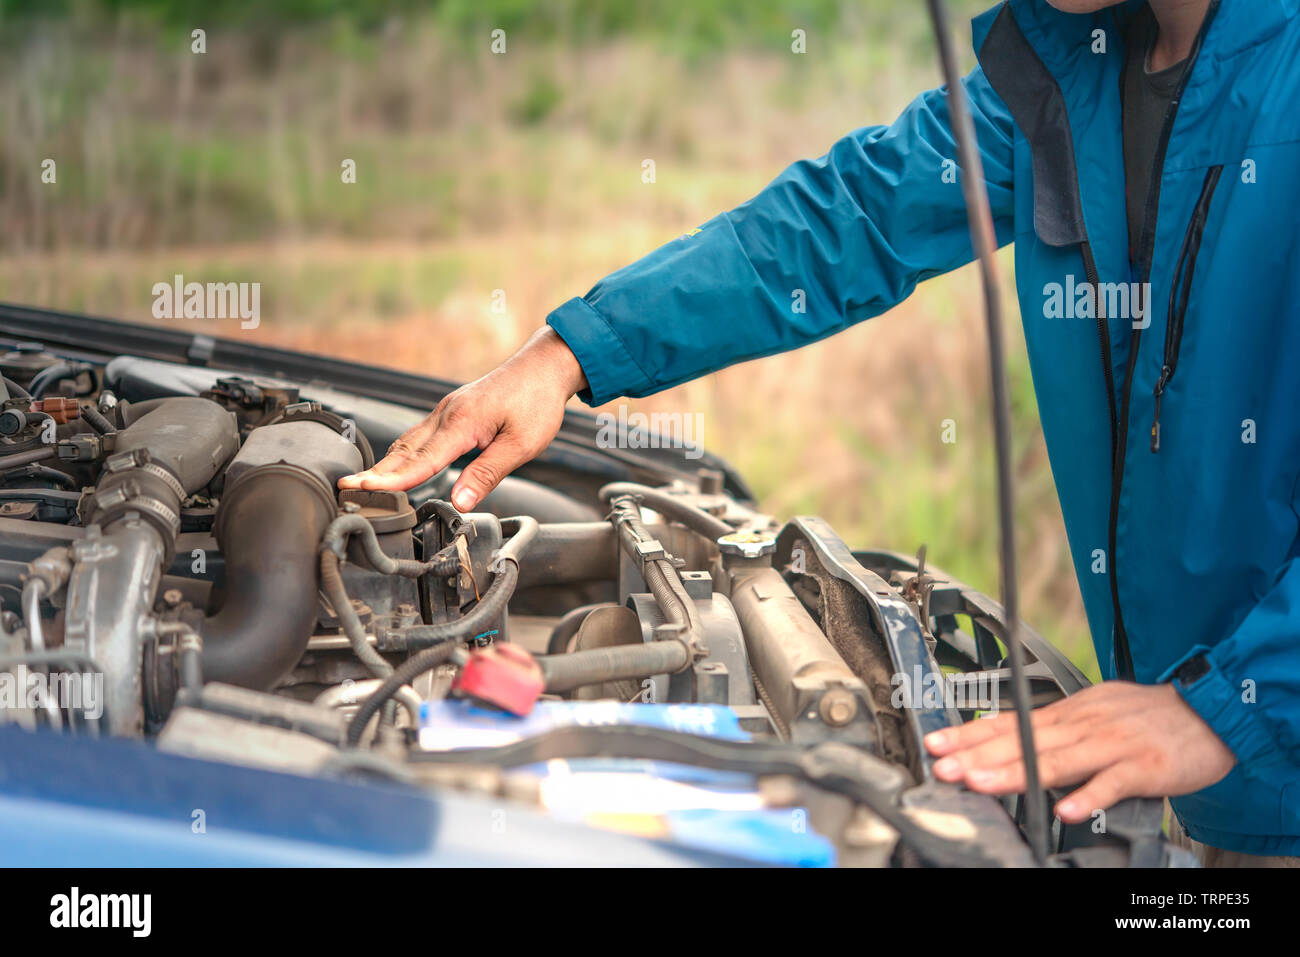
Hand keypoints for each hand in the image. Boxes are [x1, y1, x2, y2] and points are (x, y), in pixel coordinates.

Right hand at [339, 326, 587, 507]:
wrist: (545, 367)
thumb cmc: (537, 402)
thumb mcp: (521, 445)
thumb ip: (487, 474)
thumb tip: (459, 502)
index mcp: (462, 422)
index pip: (420, 460)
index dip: (391, 480)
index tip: (363, 490)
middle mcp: (447, 414)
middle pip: (404, 450)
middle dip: (375, 472)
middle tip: (345, 488)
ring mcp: (447, 411)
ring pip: (408, 442)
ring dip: (384, 464)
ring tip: (361, 484)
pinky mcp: (452, 411)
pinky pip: (419, 436)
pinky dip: (401, 454)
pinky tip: (394, 466)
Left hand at [923, 681, 1235, 823]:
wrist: (1209, 711)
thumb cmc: (1145, 716)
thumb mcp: (1091, 712)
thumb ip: (1052, 730)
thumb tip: (1006, 740)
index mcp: (1067, 714)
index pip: (1008, 724)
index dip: (969, 735)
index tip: (936, 745)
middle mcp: (1082, 725)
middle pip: (1022, 741)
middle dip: (977, 754)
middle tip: (944, 766)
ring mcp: (1112, 745)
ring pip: (1057, 759)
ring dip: (1016, 772)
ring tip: (981, 783)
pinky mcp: (1144, 766)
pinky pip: (1113, 783)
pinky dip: (1089, 796)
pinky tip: (1066, 810)